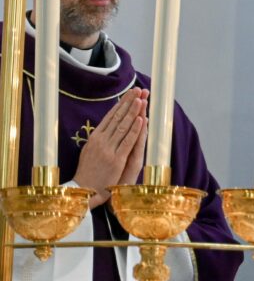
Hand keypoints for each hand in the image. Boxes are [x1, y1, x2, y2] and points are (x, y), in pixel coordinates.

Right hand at [72, 89, 147, 207]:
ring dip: (133, 112)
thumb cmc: (88, 171)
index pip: (110, 116)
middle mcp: (101, 141)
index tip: (130, 93)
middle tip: (139, 90)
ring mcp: (108, 150)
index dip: (121, 104)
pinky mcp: (116, 160)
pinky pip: (127, 142)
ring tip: (141, 99)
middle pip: (117, 118)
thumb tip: (106, 126)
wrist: (84, 190)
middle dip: (129, 103)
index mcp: (95, 138)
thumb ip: (99, 139)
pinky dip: (135, 131)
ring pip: (123, 127)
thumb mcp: (90, 151)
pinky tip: (141, 120)